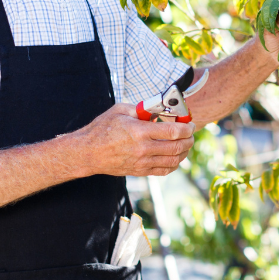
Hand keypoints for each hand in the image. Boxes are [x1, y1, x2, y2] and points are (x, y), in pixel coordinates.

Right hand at [65, 103, 194, 176]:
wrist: (87, 152)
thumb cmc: (102, 129)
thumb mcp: (121, 111)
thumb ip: (142, 109)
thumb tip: (159, 108)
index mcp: (140, 132)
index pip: (173, 132)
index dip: (186, 128)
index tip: (189, 124)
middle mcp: (143, 149)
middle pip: (177, 147)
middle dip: (189, 140)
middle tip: (190, 134)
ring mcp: (142, 162)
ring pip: (173, 161)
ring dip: (184, 152)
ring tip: (185, 144)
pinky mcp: (140, 171)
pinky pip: (164, 170)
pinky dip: (174, 164)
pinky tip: (175, 156)